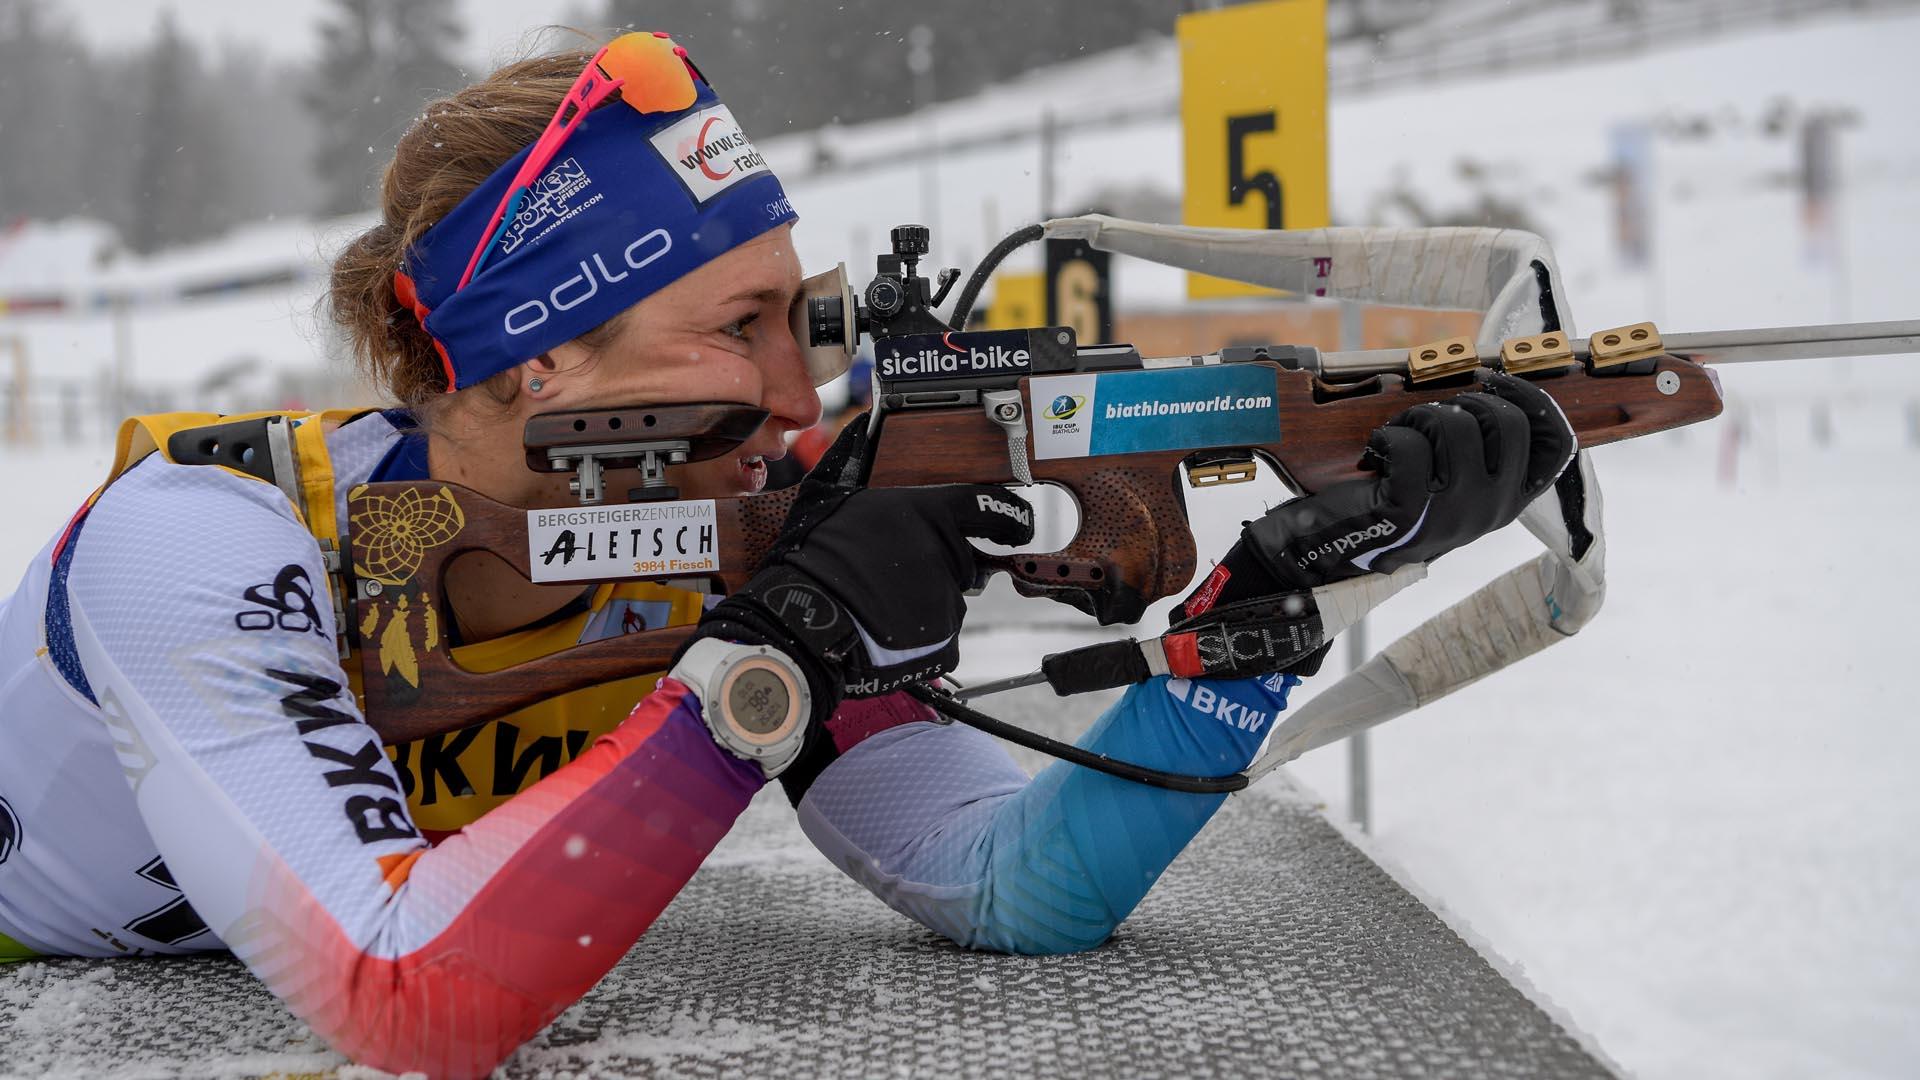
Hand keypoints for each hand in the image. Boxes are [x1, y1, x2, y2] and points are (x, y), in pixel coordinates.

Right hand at [683, 421, 1034, 712]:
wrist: (803, 622)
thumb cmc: (812, 557)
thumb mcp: (829, 494)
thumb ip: (854, 457)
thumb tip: (862, 425)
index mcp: (927, 512)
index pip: (989, 508)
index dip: (1009, 517)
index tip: (1020, 524)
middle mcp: (945, 553)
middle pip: (962, 556)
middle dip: (940, 562)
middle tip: (896, 570)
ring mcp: (947, 598)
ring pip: (949, 594)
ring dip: (925, 595)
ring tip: (881, 597)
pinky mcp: (943, 638)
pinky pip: (940, 630)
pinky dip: (920, 630)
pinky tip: (885, 623)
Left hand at [1171, 371, 1573, 673]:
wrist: (1327, 558)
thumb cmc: (1390, 510)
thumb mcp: (1451, 487)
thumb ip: (1480, 452)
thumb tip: (1493, 386)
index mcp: (1510, 503)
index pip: (1557, 445)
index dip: (1534, 401)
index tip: (1496, 381)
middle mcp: (1492, 511)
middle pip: (1510, 423)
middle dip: (1466, 402)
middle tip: (1430, 418)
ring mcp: (1453, 513)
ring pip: (1457, 425)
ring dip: (1420, 417)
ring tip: (1399, 439)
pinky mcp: (1408, 510)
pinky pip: (1409, 445)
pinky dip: (1387, 438)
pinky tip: (1375, 456)